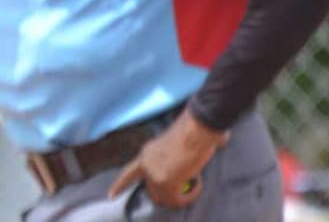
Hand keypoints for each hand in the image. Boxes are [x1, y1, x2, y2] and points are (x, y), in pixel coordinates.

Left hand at [106, 109, 229, 207]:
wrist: (198, 128)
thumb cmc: (195, 130)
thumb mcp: (178, 144)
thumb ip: (183, 152)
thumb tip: (218, 140)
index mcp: (146, 154)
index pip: (128, 173)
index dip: (120, 186)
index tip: (110, 196)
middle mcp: (146, 165)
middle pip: (153, 192)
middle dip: (171, 192)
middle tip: (189, 183)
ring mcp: (154, 174)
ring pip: (166, 199)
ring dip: (182, 195)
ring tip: (195, 182)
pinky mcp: (165, 182)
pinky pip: (177, 200)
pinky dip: (189, 196)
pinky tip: (197, 183)